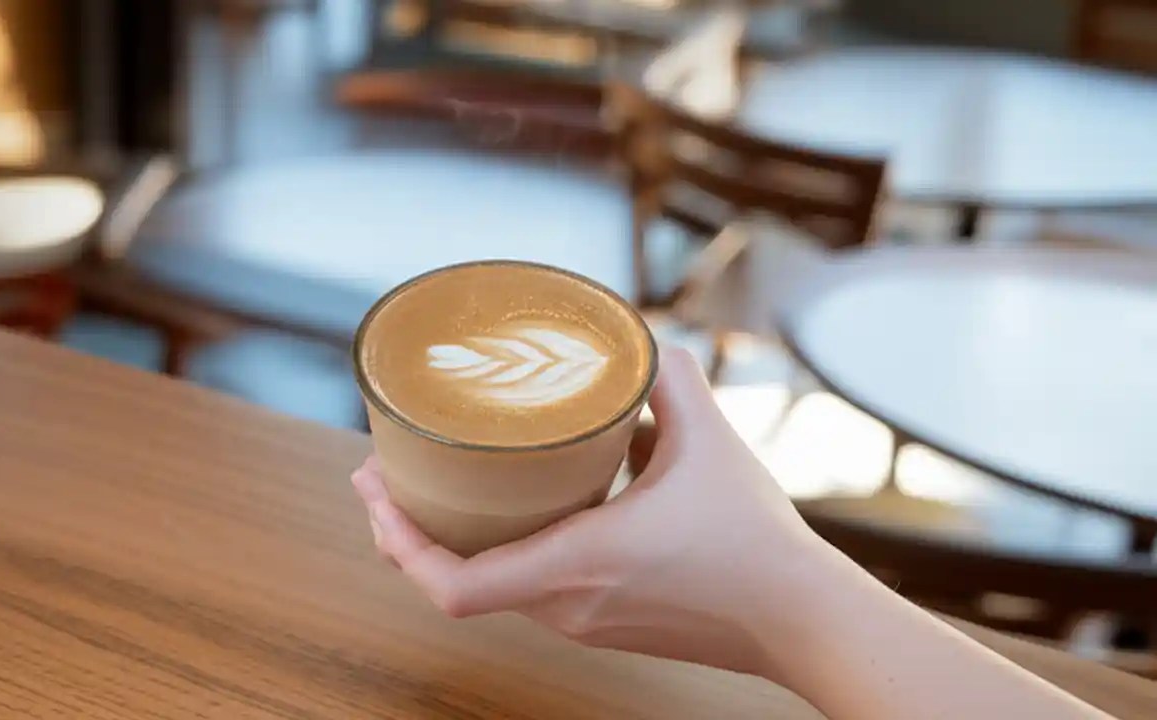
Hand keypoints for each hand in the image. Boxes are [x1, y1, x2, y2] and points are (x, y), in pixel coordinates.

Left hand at [351, 347, 832, 678]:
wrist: (803, 620)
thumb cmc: (757, 543)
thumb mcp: (712, 443)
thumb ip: (674, 379)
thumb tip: (644, 340)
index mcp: (575, 564)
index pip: (451, 583)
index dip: (397, 538)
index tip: (372, 487)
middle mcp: (566, 605)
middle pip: (453, 582)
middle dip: (407, 529)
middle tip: (383, 474)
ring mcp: (583, 621)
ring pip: (490, 586)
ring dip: (453, 540)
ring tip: (438, 484)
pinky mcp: (604, 623)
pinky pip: (529, 587)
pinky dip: (501, 549)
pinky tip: (522, 506)